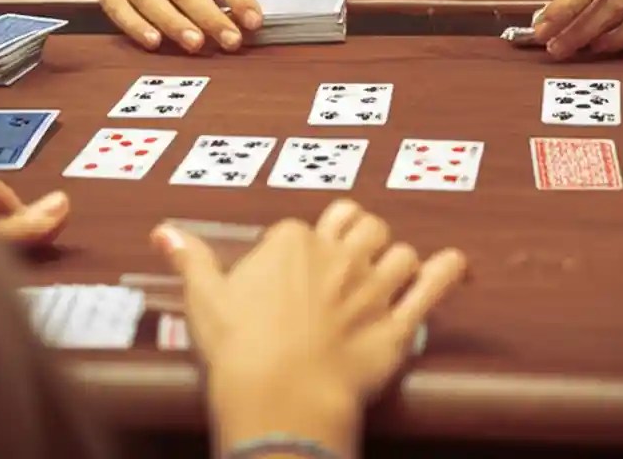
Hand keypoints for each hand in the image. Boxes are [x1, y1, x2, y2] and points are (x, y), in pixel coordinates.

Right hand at [152, 200, 466, 454]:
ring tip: (394, 272)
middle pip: (363, 227)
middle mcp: (340, 256)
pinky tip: (457, 265)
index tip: (298, 268)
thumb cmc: (239, 349)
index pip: (308, 227)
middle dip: (360, 239)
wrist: (280, 396)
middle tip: (352, 258)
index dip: (305, 248)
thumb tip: (164, 234)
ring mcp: (374, 288)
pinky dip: (450, 272)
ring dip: (398, 260)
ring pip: (400, 253)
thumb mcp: (204, 298)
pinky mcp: (400, 323)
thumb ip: (191, 260)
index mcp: (294, 242)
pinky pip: (435, 286)